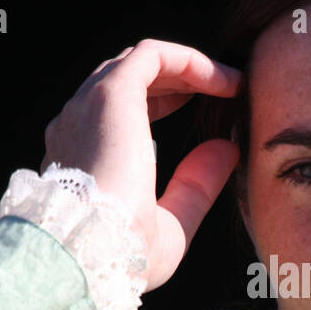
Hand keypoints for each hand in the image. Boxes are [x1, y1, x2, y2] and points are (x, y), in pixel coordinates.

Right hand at [39, 39, 241, 291]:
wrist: (90, 252)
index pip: (121, 110)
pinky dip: (191, 60)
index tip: (207, 110)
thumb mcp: (171, 224)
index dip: (167, 101)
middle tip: (226, 90)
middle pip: (130, 79)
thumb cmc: (121, 254)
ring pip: (141, 62)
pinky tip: (225, 81)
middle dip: (179, 78)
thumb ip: (196, 186)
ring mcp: (90, 105)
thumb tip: (226, 149)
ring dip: (188, 67)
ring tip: (231, 82)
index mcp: (83, 155)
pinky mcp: (111, 93)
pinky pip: (153, 55)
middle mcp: (79, 124)